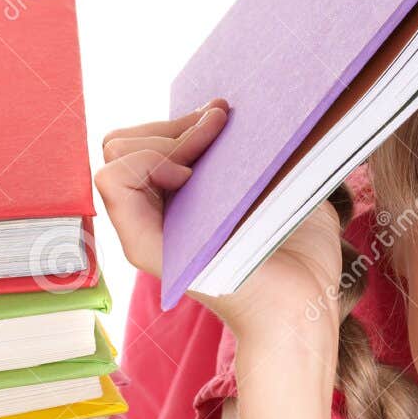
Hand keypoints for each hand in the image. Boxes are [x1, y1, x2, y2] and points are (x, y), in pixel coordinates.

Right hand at [96, 102, 345, 346]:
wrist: (305, 306)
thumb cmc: (304, 259)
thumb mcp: (285, 189)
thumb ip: (263, 155)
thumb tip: (245, 113)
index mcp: (184, 203)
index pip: (150, 140)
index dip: (181, 119)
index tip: (224, 113)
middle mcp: (159, 216)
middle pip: (128, 139)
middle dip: (173, 122)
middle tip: (219, 125)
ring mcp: (147, 230)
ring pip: (115, 151)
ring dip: (163, 138)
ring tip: (207, 152)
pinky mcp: (144, 246)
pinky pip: (112, 179)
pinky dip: (145, 161)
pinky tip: (188, 175)